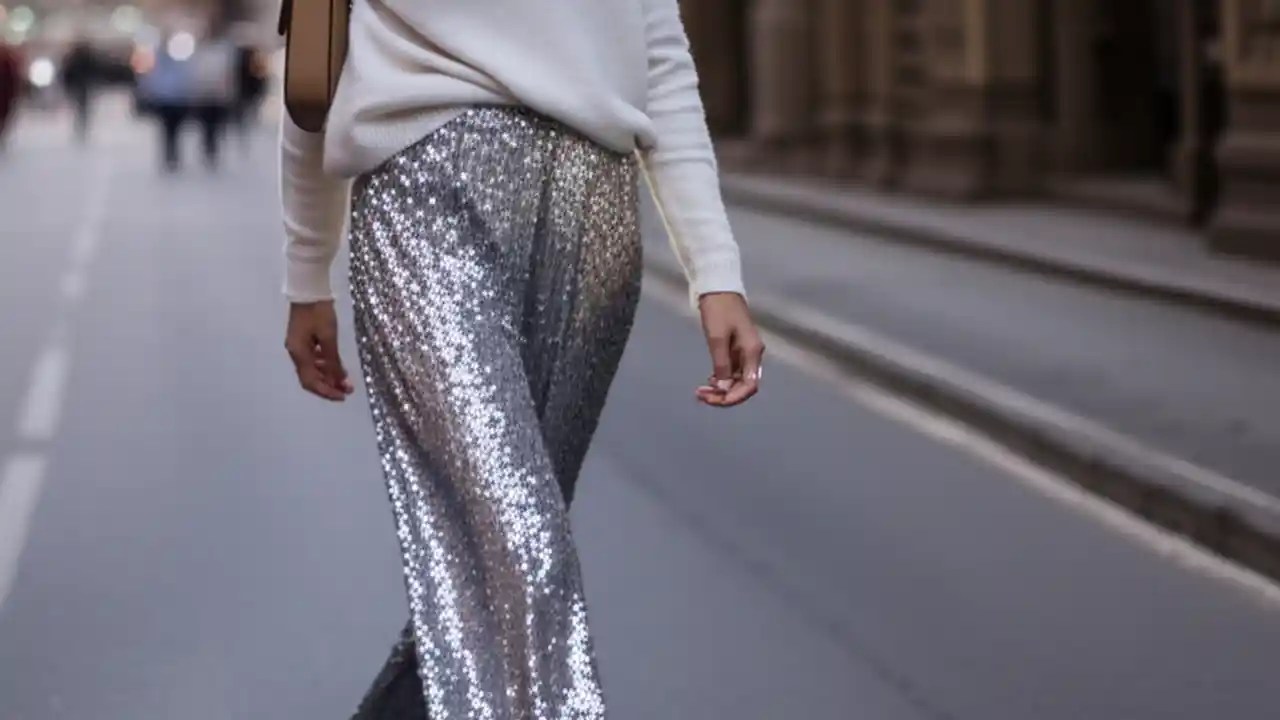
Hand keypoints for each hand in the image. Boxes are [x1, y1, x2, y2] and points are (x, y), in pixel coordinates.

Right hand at [285, 300, 354, 400]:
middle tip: (347, 390)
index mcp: (299, 353)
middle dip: (329, 386)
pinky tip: (337, 366)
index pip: (311, 382)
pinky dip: (325, 365)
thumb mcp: (329, 337)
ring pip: (312, 369)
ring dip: (328, 376)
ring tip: (346, 380)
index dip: (326, 392)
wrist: (308, 289)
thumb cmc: (319, 312)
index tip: (343, 396)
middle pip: (310, 378)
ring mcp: (298, 346)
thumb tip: (339, 381)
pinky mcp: (303, 339)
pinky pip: (313, 359)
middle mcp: (296, 352)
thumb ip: (333, 361)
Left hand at [695, 292, 764, 407]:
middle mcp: (752, 355)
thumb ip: (721, 364)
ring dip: (721, 389)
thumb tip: (723, 387)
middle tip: (701, 396)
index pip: (750, 386)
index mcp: (752, 352)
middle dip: (724, 395)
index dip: (734, 397)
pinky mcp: (735, 348)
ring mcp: (744, 352)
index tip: (714, 400)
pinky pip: (731, 371)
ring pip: (736, 380)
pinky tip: (708, 381)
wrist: (718, 287)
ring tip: (701, 391)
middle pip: (743, 385)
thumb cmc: (718, 310)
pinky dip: (720, 379)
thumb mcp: (717, 338)